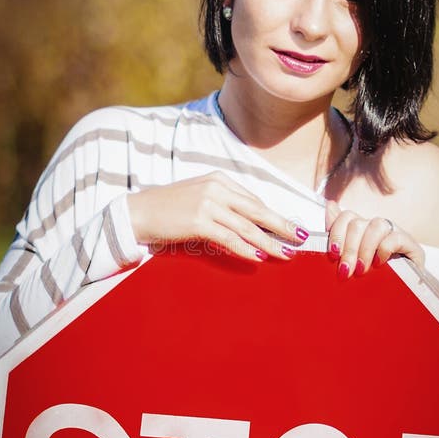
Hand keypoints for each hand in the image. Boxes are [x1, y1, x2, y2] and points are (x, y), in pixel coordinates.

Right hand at [127, 171, 307, 261]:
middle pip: (258, 210)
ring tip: (284, 254)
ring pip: (247, 226)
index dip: (274, 216)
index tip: (290, 228)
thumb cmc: (168, 209)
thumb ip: (223, 205)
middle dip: (282, 225)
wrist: (137, 212)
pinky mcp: (198, 221)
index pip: (253, 201)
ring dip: (268, 242)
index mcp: (219, 180)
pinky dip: (245, 248)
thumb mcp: (198, 198)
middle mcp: (216, 188)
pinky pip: (228, 237)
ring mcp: (207, 203)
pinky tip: (258, 257)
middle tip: (302, 237)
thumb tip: (249, 224)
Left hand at [325, 200, 423, 277]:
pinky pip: (396, 237)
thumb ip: (338, 238)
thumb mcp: (350, 261)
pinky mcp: (411, 245)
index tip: (333, 254)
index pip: (346, 216)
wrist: (398, 299)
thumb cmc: (372, 280)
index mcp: (361, 230)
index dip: (337, 233)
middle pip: (358, 223)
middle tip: (345, 271)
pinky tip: (379, 264)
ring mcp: (395, 234)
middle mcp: (377, 227)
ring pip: (377, 225)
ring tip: (361, 270)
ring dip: (365, 249)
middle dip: (349, 248)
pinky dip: (384, 250)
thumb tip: (330, 205)